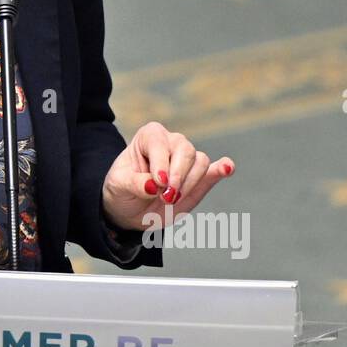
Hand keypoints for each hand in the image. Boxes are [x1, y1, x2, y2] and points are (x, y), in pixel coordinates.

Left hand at [101, 122, 233, 232]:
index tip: (158, 183)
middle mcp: (171, 142)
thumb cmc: (121, 190)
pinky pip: (215, 168)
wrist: (130, 209)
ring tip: (172, 199)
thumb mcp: (118, 186)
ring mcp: (187, 159)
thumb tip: (154, 185)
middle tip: (166, 197)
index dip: (161, 163)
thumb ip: (134, 184)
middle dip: (178, 176)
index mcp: (149, 137)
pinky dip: (222, 169)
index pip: (160, 142)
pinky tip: (227, 169)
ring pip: (200, 162)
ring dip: (190, 183)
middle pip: (185, 150)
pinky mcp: (200, 177)